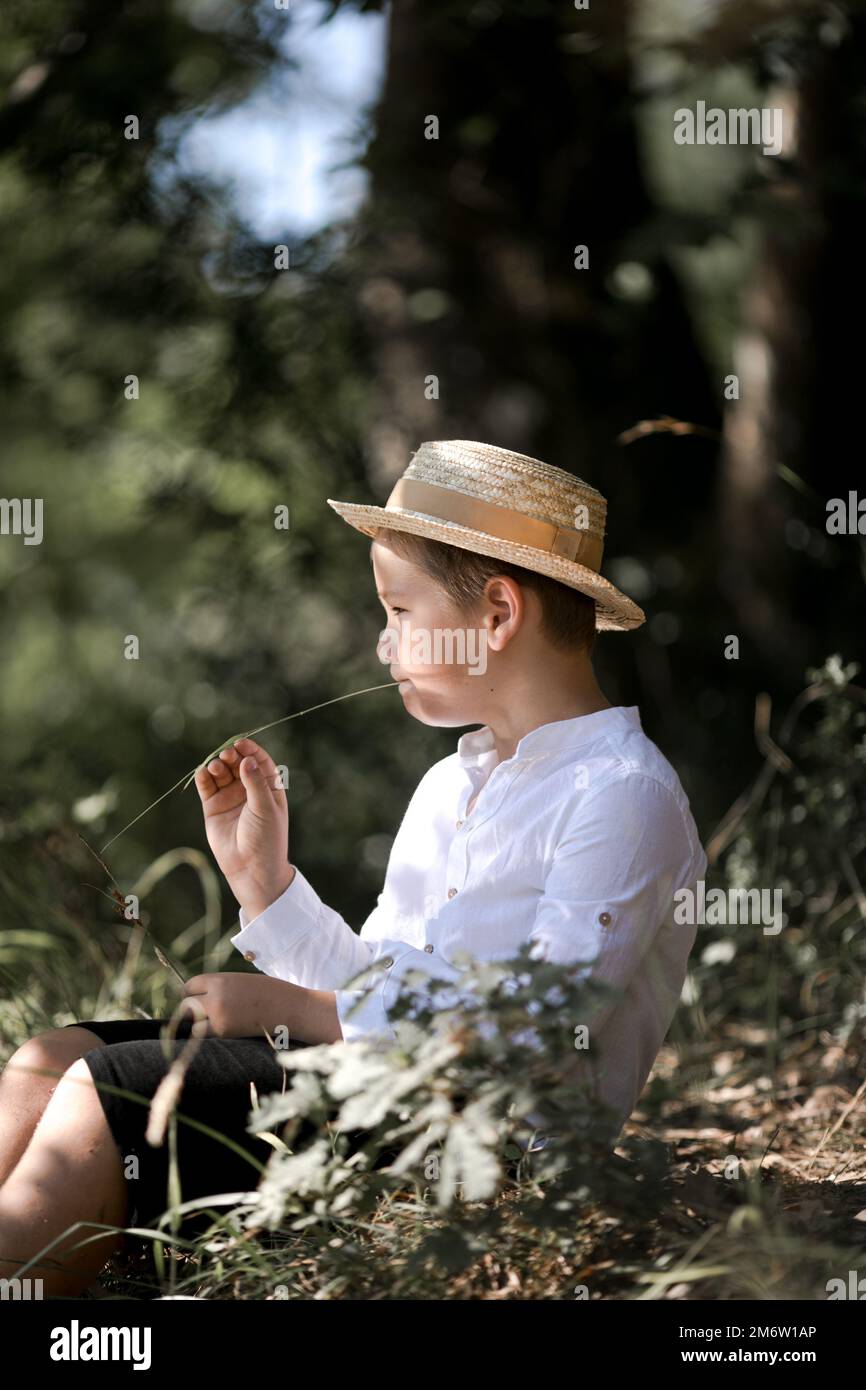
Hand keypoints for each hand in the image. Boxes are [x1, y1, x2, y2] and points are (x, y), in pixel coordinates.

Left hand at [179, 973, 342, 1044]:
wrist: (290, 1008)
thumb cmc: (270, 992)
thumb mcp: (242, 981)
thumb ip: (221, 987)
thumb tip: (200, 998)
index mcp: (220, 980)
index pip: (190, 986)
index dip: (192, 993)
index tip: (196, 998)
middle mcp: (215, 997)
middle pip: (186, 1005)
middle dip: (191, 1010)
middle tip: (202, 1013)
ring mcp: (218, 1016)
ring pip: (192, 1022)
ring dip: (197, 1023)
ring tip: (210, 1023)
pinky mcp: (224, 1032)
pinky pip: (204, 1034)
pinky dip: (208, 1033)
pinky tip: (221, 1030)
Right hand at [194, 737, 294, 920]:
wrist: (250, 867)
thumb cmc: (266, 838)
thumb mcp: (265, 808)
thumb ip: (255, 783)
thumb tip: (247, 760)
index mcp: (268, 787)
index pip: (259, 761)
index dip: (250, 750)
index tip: (241, 743)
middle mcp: (248, 789)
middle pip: (238, 763)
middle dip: (232, 756)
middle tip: (227, 755)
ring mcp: (230, 797)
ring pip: (221, 772)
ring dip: (217, 765)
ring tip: (217, 767)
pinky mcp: (213, 807)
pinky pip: (206, 787)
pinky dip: (203, 777)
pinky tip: (202, 772)